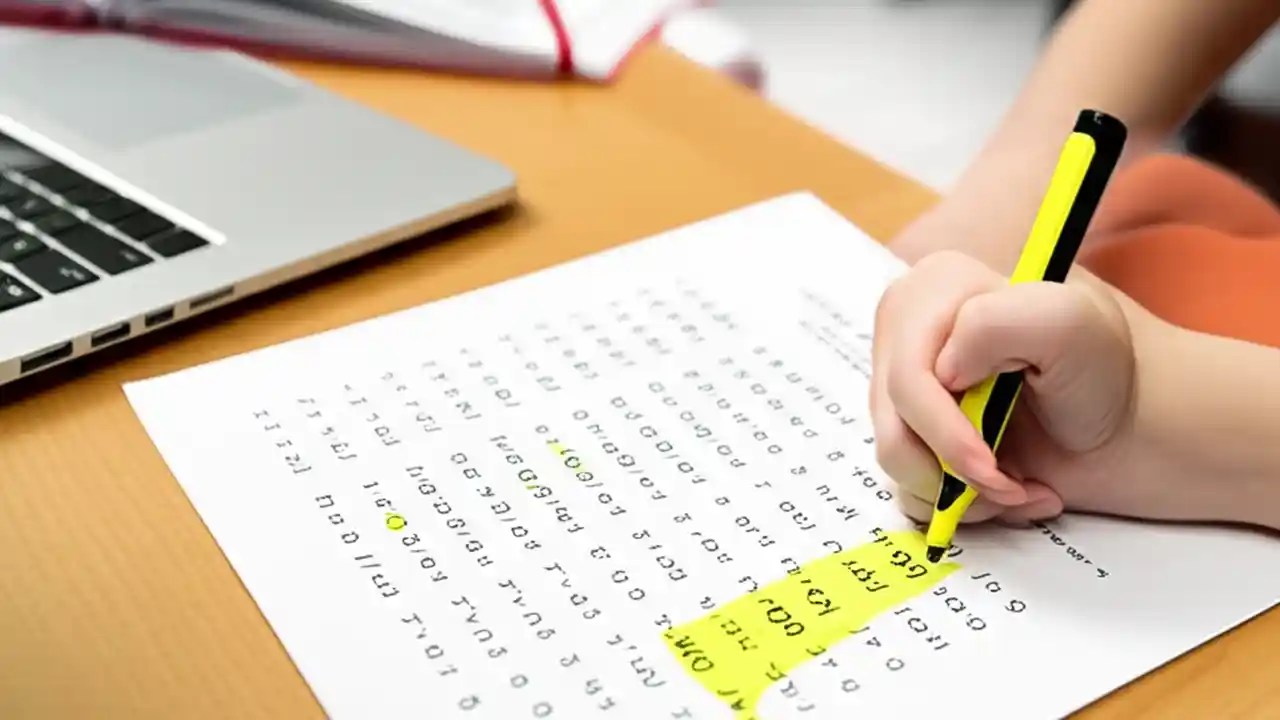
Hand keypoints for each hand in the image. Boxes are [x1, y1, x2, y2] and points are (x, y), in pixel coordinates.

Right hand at [869, 250, 1139, 526]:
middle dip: (954, 473)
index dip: (944, 434)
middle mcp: (905, 339)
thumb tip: (943, 370)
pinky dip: (958, 504)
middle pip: (893, 429)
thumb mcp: (1067, 322)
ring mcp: (904, 391)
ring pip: (897, 464)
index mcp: (930, 295)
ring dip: (961, 493)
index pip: (906, 380)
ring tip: (1019, 486)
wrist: (1129, 418)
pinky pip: (907, 487)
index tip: (994, 469)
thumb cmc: (1105, 366)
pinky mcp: (914, 434)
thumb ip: (995, 323)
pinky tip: (1005, 488)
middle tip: (1013, 486)